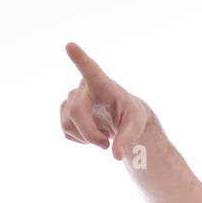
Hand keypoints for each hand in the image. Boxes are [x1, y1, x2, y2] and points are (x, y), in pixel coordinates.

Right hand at [60, 42, 151, 160]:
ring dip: (86, 138)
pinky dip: (80, 140)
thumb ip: (128, 139)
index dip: (79, 59)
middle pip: (76, 112)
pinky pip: (66, 132)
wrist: (121, 120)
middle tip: (106, 145)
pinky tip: (92, 134)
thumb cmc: (131, 116)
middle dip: (90, 134)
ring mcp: (71, 99)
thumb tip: (116, 156)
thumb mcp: (136, 126)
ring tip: (103, 136)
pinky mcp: (65, 112)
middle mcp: (83, 87)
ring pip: (68, 124)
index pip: (90, 69)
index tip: (70, 46)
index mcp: (103, 84)